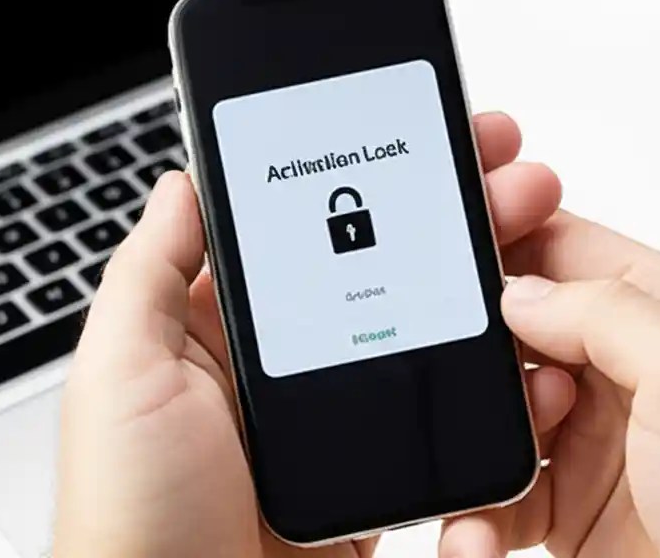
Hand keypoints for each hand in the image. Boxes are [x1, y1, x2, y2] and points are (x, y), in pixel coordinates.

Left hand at [51, 113, 573, 557]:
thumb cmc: (133, 519)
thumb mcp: (121, 376)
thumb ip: (150, 276)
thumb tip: (181, 181)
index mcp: (227, 333)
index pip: (314, 231)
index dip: (378, 180)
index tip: (439, 141)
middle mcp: (287, 372)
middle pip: (385, 273)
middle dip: (455, 219)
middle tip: (515, 178)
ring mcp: (337, 426)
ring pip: (424, 340)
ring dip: (484, 295)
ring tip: (539, 249)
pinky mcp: (375, 481)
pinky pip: (438, 424)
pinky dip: (486, 391)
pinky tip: (525, 354)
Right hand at [439, 212, 659, 557]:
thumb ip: (610, 314)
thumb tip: (519, 292)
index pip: (565, 245)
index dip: (503, 237)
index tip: (446, 255)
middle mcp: (624, 367)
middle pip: (513, 328)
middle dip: (478, 354)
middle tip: (475, 390)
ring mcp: (590, 437)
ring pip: (492, 412)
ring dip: (473, 438)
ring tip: (490, 473)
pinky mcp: (564, 506)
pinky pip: (491, 492)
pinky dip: (473, 510)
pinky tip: (480, 529)